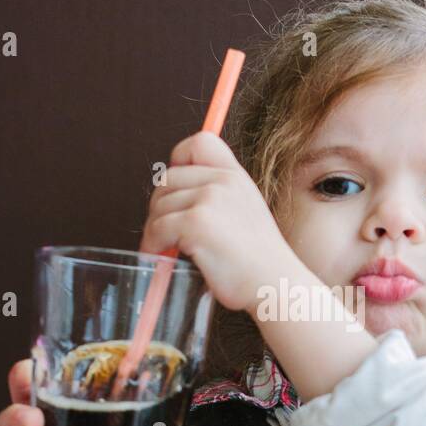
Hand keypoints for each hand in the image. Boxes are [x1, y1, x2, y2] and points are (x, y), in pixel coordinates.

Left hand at [141, 131, 293, 311]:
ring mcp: (209, 200)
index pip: (200, 142)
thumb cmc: (257, 261)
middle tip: (164, 230)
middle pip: (168, 179)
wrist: (272, 283)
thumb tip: (176, 196)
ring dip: (155, 230)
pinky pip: (157, 228)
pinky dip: (153, 245)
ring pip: (159, 205)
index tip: (177, 187)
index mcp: (236, 176)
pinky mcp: (196, 223)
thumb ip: (220, 195)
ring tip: (164, 248)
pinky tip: (161, 257)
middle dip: (160, 206)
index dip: (179, 159)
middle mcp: (223, 181)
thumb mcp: (246, 211)